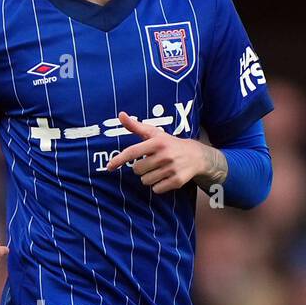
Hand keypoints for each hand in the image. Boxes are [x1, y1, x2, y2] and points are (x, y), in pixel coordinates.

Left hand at [105, 112, 224, 193]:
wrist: (196, 155)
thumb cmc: (169, 144)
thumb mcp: (154, 133)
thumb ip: (135, 126)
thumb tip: (121, 114)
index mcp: (157, 142)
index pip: (133, 152)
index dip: (119, 160)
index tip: (109, 167)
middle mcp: (165, 155)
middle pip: (138, 170)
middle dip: (141, 168)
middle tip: (152, 162)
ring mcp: (172, 168)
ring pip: (146, 181)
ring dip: (149, 177)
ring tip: (160, 169)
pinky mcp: (177, 181)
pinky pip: (156, 189)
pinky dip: (158, 186)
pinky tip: (166, 177)